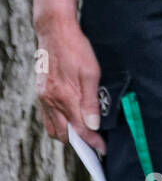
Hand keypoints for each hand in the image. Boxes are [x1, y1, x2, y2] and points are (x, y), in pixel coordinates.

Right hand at [36, 13, 104, 154]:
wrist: (55, 32)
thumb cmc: (76, 48)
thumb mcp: (91, 72)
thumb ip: (91, 101)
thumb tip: (93, 125)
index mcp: (64, 97)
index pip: (79, 129)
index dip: (92, 141)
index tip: (102, 148)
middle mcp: (51, 101)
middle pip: (64, 133)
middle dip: (79, 141)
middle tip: (95, 141)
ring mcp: (44, 98)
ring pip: (53, 128)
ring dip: (68, 134)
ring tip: (84, 133)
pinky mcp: (41, 93)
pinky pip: (47, 117)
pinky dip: (58, 124)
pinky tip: (69, 119)